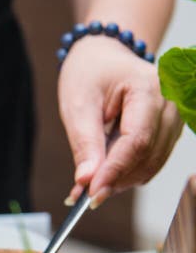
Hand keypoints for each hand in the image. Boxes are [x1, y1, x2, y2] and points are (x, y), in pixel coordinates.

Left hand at [58, 35, 182, 207]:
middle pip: (147, 155)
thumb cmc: (89, 74)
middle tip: (84, 195)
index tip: (92, 194)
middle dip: (115, 179)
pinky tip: (103, 175)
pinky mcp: (168, 131)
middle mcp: (171, 103)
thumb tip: (86, 180)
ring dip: (121, 179)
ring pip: (151, 163)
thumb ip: (84, 143)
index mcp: (148, 88)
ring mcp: (174, 118)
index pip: (136, 140)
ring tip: (89, 184)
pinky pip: (151, 160)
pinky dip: (126, 172)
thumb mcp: (77, 104)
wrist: (103, 57)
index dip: (114, 171)